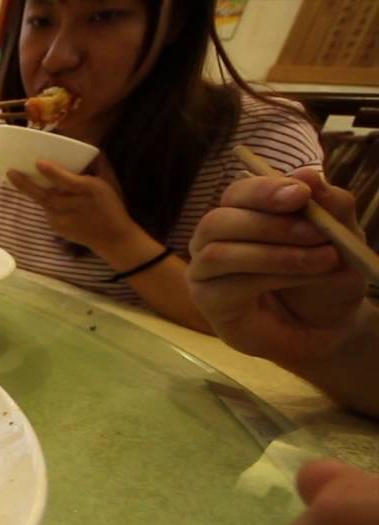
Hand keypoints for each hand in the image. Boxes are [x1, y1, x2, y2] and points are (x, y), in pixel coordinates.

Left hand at [7, 156, 136, 252]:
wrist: (113, 239)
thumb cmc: (113, 206)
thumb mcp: (110, 183)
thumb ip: (100, 164)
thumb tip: (91, 148)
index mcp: (90, 190)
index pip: (68, 182)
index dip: (53, 173)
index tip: (39, 163)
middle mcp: (75, 205)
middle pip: (47, 196)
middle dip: (26, 185)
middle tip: (10, 172)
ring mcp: (64, 220)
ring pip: (44, 203)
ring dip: (30, 191)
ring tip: (16, 176)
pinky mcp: (58, 228)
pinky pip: (47, 211)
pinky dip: (45, 202)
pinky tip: (43, 194)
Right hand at [187, 168, 367, 367]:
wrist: (329, 327)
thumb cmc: (328, 278)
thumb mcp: (342, 238)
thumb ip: (329, 206)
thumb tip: (308, 174)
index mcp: (243, 214)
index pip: (238, 193)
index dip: (264, 190)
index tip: (301, 195)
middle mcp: (215, 238)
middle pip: (219, 220)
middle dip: (270, 224)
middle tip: (316, 233)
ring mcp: (205, 271)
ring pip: (218, 252)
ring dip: (272, 254)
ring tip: (321, 260)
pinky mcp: (206, 301)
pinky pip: (226, 284)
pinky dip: (268, 278)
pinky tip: (298, 281)